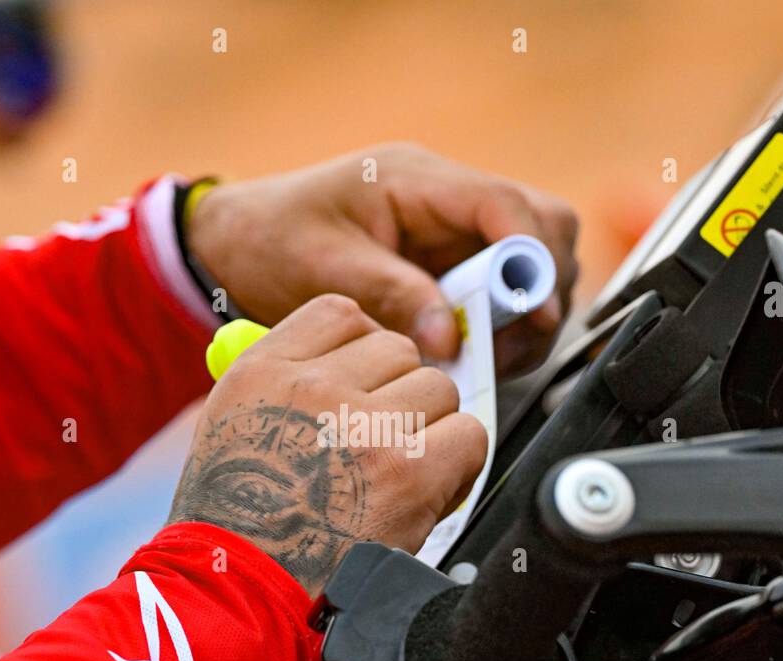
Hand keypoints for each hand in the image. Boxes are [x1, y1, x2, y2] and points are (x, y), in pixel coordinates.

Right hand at [168, 294, 486, 594]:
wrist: (243, 601)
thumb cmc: (235, 530)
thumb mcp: (229, 431)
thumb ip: (283, 385)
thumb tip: (346, 362)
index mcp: (263, 371)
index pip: (340, 315)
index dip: (364, 351)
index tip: (365, 384)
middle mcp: (315, 387)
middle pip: (398, 349)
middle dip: (398, 395)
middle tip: (381, 445)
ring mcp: (366, 426)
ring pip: (438, 388)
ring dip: (429, 430)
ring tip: (397, 477)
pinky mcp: (410, 471)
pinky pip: (469, 435)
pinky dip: (458, 465)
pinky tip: (425, 495)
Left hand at [187, 143, 578, 375]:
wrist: (239, 245)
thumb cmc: (271, 240)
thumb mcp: (324, 268)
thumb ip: (391, 296)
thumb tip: (450, 338)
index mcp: (416, 180)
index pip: (504, 205)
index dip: (532, 260)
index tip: (536, 313)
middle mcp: (447, 200)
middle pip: (543, 228)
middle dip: (540, 289)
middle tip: (506, 345)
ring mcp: (454, 232)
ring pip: (534, 264)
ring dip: (524, 316)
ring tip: (484, 358)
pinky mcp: (451, 265)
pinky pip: (503, 293)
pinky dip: (502, 328)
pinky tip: (470, 355)